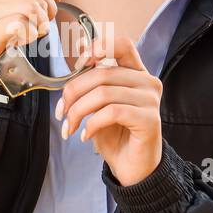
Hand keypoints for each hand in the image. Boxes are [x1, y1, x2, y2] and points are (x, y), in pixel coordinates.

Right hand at [0, 0, 70, 98]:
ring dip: (36, 28)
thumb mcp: (5, 14)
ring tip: (23, 38)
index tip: (38, 22)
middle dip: (45, 17)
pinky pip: (21, 25)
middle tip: (33, 32)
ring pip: (32, 9)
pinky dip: (26, 36)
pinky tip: (16, 43)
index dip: (47, 5)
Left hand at [54, 34, 163, 185]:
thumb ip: (92, 83)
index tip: (78, 63)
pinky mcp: (150, 119)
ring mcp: (151, 100)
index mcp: (136, 73)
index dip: (98, 46)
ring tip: (70, 127)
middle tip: (61, 113)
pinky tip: (86, 136)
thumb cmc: (115, 135)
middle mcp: (147, 82)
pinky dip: (92, 124)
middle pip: (102, 73)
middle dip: (73, 93)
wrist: (131, 167)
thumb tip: (76, 60)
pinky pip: (112, 112)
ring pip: (104, 93)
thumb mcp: (98, 105)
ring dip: (78, 111)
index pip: (122, 44)